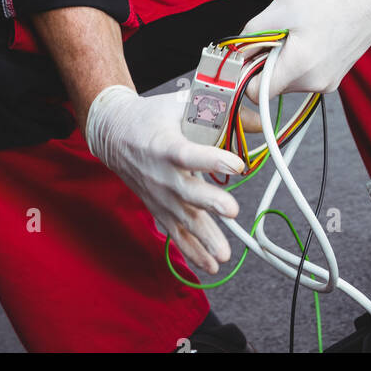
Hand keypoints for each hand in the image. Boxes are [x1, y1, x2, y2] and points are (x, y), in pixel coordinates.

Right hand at [85, 86, 244, 276]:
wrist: (114, 136)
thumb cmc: (151, 117)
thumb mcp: (181, 104)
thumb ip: (219, 111)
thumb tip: (256, 119)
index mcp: (166, 145)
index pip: (188, 154)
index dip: (211, 160)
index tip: (236, 164)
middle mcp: (161, 175)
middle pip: (187, 192)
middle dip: (210, 203)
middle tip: (233, 211)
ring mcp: (159, 196)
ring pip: (184, 220)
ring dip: (205, 239)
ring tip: (225, 255)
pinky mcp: (159, 210)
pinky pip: (176, 234)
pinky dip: (192, 252)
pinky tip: (211, 266)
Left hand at [240, 0, 370, 100]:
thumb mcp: (282, 5)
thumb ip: (253, 33)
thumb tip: (238, 51)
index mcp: (299, 67)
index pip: (255, 92)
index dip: (246, 71)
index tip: (250, 51)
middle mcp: (315, 83)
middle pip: (273, 84)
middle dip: (268, 60)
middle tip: (279, 31)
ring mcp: (328, 82)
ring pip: (289, 79)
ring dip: (285, 58)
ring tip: (300, 29)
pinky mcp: (335, 77)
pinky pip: (306, 74)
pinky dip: (301, 58)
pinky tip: (313, 34)